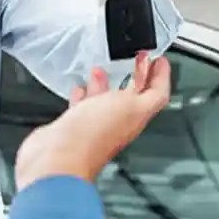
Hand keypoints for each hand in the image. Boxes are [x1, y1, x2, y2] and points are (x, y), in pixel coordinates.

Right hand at [14, 52, 170, 187]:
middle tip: (136, 60)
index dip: (161, 76)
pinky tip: (79, 89)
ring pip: (105, 101)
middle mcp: (116, 123)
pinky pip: (81, 108)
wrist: (57, 158)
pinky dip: (83, 96)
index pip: (156, 95)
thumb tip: (151, 68)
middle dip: (134, 76)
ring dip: (106, 84)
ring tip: (103, 69)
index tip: (161, 60)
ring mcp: (93, 126)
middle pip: (131, 98)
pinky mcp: (72, 128)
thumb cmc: (92, 137)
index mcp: (135, 117)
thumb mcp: (129, 104)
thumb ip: (144, 87)